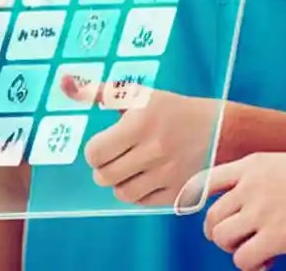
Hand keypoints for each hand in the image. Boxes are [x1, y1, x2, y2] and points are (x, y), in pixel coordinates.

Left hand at [62, 74, 221, 206]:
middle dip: (104, 167)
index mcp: (140, 124)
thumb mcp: (137, 95)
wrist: (221, 130)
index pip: (95, 153)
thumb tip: (64, 83)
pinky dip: (139, 193)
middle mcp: (154, 151)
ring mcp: (167, 174)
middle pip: (105, 176)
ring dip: (120, 182)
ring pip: (122, 193)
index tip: (104, 144)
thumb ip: (98, 92)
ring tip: (129, 167)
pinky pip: (143, 202)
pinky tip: (145, 176)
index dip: (94, 151)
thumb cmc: (171, 110)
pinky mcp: (178, 192)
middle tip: (115, 157)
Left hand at [201, 152, 285, 270]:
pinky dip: (251, 265)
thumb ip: (260, 179)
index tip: (208, 218)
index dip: (197, 204)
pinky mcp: (277, 236)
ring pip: (221, 238)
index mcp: (252, 165)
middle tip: (242, 241)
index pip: (204, 182)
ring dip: (234, 250)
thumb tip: (244, 206)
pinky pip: (243, 258)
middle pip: (210, 217)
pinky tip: (269, 262)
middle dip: (220, 234)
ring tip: (256, 251)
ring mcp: (262, 211)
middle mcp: (250, 186)